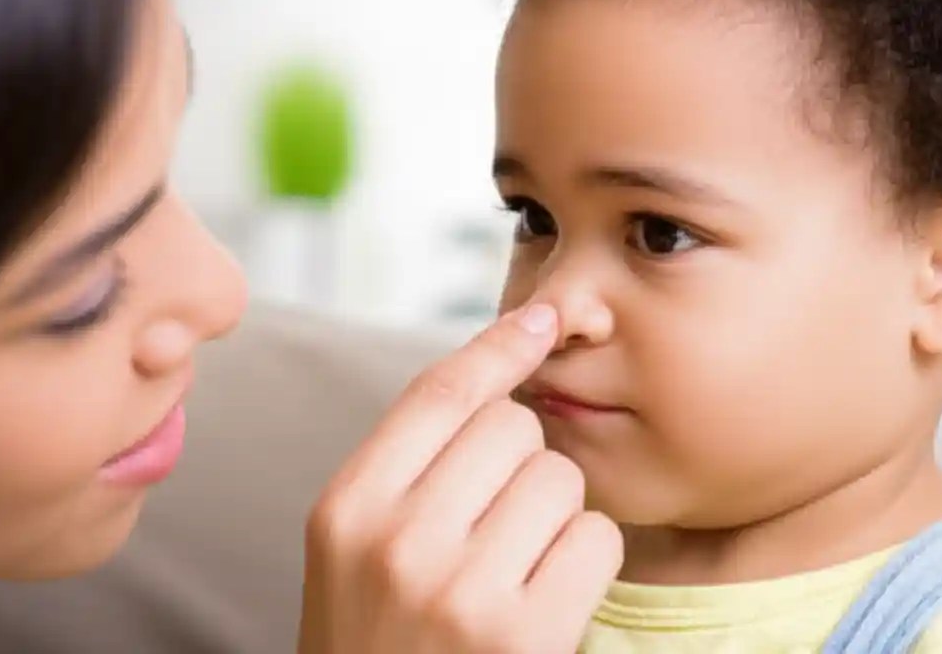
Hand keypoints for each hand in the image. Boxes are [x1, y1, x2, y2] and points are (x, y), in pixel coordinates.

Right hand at [298, 304, 623, 653]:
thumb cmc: (379, 639)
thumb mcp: (357, 550)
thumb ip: (410, 468)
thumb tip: (503, 368)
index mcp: (346, 508)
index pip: (439, 393)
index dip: (499, 347)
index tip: (540, 318)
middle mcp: (396, 541)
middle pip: (512, 428)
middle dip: (521, 464)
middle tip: (496, 523)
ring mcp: (460, 590)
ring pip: (559, 479)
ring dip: (555, 515)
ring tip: (515, 569)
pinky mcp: (524, 636)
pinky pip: (595, 539)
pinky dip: (585, 562)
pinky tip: (546, 600)